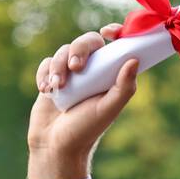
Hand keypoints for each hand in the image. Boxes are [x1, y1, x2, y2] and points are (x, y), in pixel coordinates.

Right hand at [27, 23, 139, 178]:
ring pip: (63, 51)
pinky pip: (47, 62)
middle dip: (79, 49)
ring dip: (59, 67)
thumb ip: (123, 87)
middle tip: (76, 67)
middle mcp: (92, 71)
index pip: (115, 46)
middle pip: (86, 42)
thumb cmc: (86, 130)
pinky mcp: (51, 77)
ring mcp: (71, 73)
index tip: (109, 32)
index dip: (115, 32)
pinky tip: (46, 90)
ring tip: (57, 88)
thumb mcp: (108, 109)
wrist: (56, 145)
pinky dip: (45, 74)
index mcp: (110, 75)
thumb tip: (134, 60)